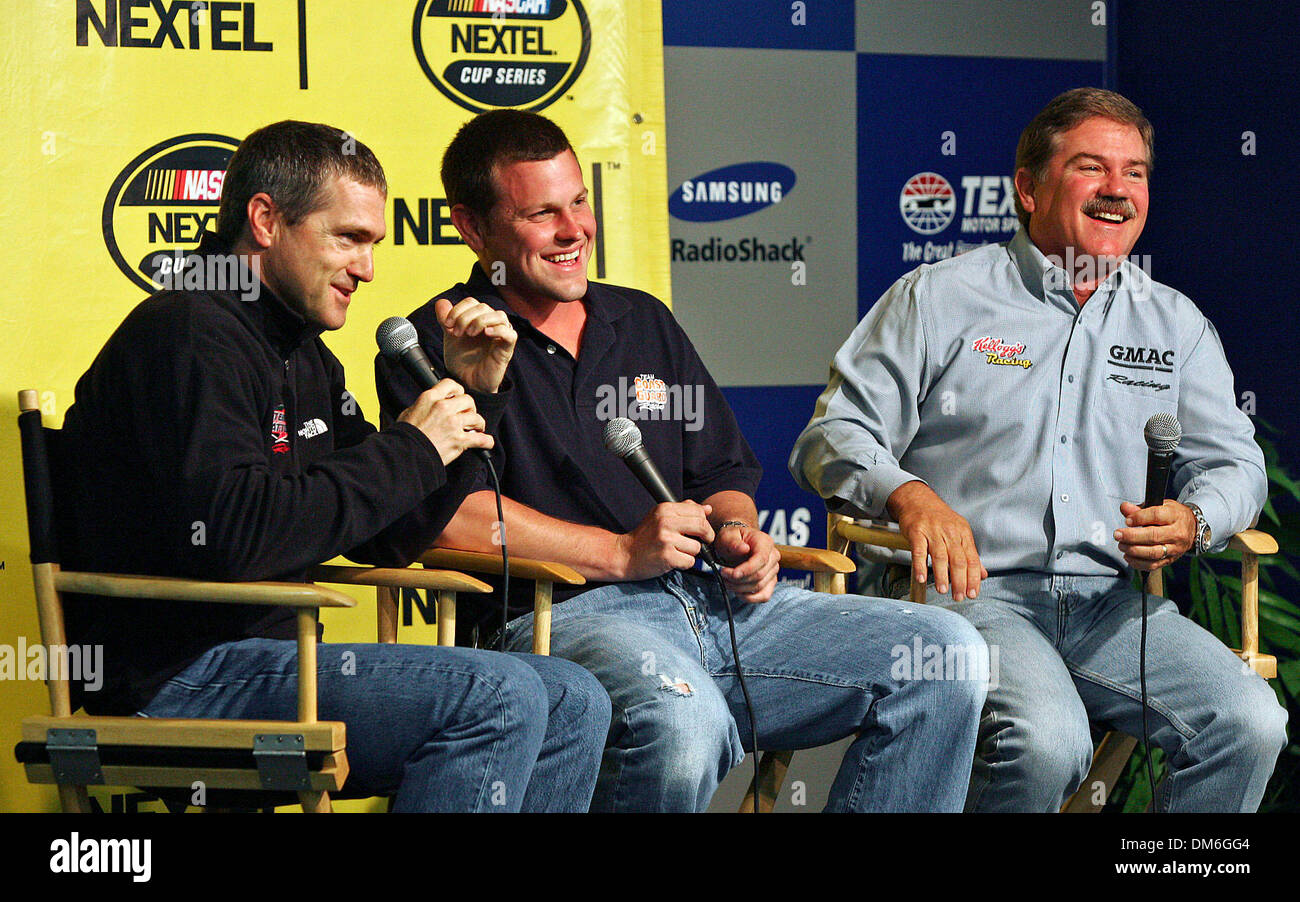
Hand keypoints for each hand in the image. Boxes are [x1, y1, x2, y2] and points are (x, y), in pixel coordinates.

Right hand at [397, 378, 492, 465]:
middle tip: (467, 415)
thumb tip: (429, 405)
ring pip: (477, 418)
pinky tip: (486, 442)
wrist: (405, 453)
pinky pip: (481, 439)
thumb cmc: (405, 435)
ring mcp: (452, 424)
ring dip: (478, 424)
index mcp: (430, 398)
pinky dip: (486, 442)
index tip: (459, 397)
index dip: (458, 391)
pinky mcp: (459, 440)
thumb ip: (424, 405)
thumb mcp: (409, 412)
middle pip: (468, 400)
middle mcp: (443, 408)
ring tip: (476, 429)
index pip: (451, 384)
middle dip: (470, 408)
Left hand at [437, 297, 516, 393]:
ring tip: (470, 334)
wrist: (465, 383)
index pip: (471, 303)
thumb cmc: (462, 361)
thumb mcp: (450, 338)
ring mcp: (500, 336)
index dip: (458, 310)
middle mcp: (491, 324)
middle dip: (465, 317)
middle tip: (456, 333)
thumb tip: (442, 303)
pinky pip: (510, 333)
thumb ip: (445, 320)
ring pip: (499, 316)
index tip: (446, 325)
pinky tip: (486, 334)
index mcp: (478, 319)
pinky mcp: (507, 348)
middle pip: (483, 307)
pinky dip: (498, 330)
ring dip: (480, 321)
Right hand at [616, 502, 714, 580]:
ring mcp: (666, 539)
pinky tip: (674, 560)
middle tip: (704, 542)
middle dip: (707, 536)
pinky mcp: (667, 556)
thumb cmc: (645, 537)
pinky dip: (685, 563)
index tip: (703, 531)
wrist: (625, 555)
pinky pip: (690, 561)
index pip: (698, 512)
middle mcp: (665, 522)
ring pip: (697, 547)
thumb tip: (708, 509)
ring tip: (678, 551)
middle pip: (702, 527)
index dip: (705, 522)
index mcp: (665, 509)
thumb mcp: (661, 517)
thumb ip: (684, 510)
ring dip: (692, 553)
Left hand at [713, 522, 780, 603]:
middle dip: (738, 580)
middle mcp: (773, 556)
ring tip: (727, 582)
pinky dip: (750, 598)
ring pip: (759, 586)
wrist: (737, 544)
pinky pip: (764, 595)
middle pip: (759, 575)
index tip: (730, 573)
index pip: (761, 559)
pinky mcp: (770, 582)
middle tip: (723, 576)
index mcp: (765, 542)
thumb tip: (743, 548)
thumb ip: (734, 542)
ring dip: (740, 588)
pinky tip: (738, 592)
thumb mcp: (728, 536)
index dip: (746, 570)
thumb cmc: (733, 538)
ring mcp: (773, 570)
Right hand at [887, 480, 986, 600]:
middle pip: (958, 560)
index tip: (973, 593)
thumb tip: (982, 575)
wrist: (918, 499)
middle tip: (959, 596)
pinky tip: (922, 577)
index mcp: (963, 533)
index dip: (973, 578)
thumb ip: (970, 555)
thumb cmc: (939, 519)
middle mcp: (950, 532)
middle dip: (960, 581)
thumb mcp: (959, 533)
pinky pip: (919, 551)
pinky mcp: (916, 531)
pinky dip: (920, 565)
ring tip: (943, 590)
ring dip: (942, 575)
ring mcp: (933, 531)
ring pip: (940, 556)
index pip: (972, 559)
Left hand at [1115, 500, 1195, 570]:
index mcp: (1175, 516)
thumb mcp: (1160, 506)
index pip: (1156, 516)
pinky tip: (1128, 556)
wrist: (1192, 528)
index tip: (1127, 520)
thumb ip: (1140, 508)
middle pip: (1153, 536)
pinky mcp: (1170, 560)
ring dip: (1133, 550)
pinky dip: (1138, 563)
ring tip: (1121, 545)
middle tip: (1117, 535)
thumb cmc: (1172, 516)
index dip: (1139, 518)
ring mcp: (1175, 548)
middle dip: (1132, 536)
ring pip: (1153, 552)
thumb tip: (1124, 508)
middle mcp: (1177, 533)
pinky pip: (1153, 565)